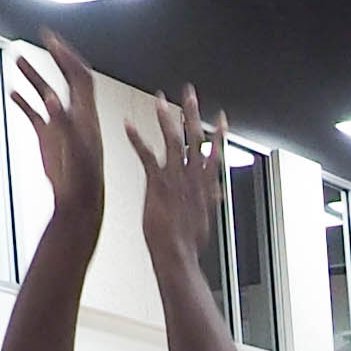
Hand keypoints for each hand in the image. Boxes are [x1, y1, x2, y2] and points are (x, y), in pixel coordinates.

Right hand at [10, 33, 105, 223]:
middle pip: (66, 77)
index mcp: (85, 113)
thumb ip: (64, 122)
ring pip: (46, 92)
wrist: (78, 202)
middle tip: (43, 36)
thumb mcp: (74, 148)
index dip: (67, 56)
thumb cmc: (82, 178)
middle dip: (55, 56)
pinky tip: (12, 91)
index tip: (52, 40)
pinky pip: (34, 113)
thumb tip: (52, 98)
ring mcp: (60, 125)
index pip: (79, 75)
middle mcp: (74, 115)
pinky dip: (24, 101)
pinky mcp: (49, 138)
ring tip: (18, 57)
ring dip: (33, 75)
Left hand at [125, 85, 226, 273]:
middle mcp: (192, 178)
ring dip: (166, 118)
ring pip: (173, 141)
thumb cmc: (188, 245)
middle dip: (193, 114)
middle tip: (190, 93)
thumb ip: (209, 202)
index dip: (219, 134)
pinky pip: (147, 156)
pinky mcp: (158, 184)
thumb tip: (217, 196)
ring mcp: (175, 179)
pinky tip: (129, 125)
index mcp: (204, 186)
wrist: (178, 257)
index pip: (215, 153)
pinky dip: (137, 139)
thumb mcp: (204, 221)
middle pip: (195, 139)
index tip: (221, 117)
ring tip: (160, 100)